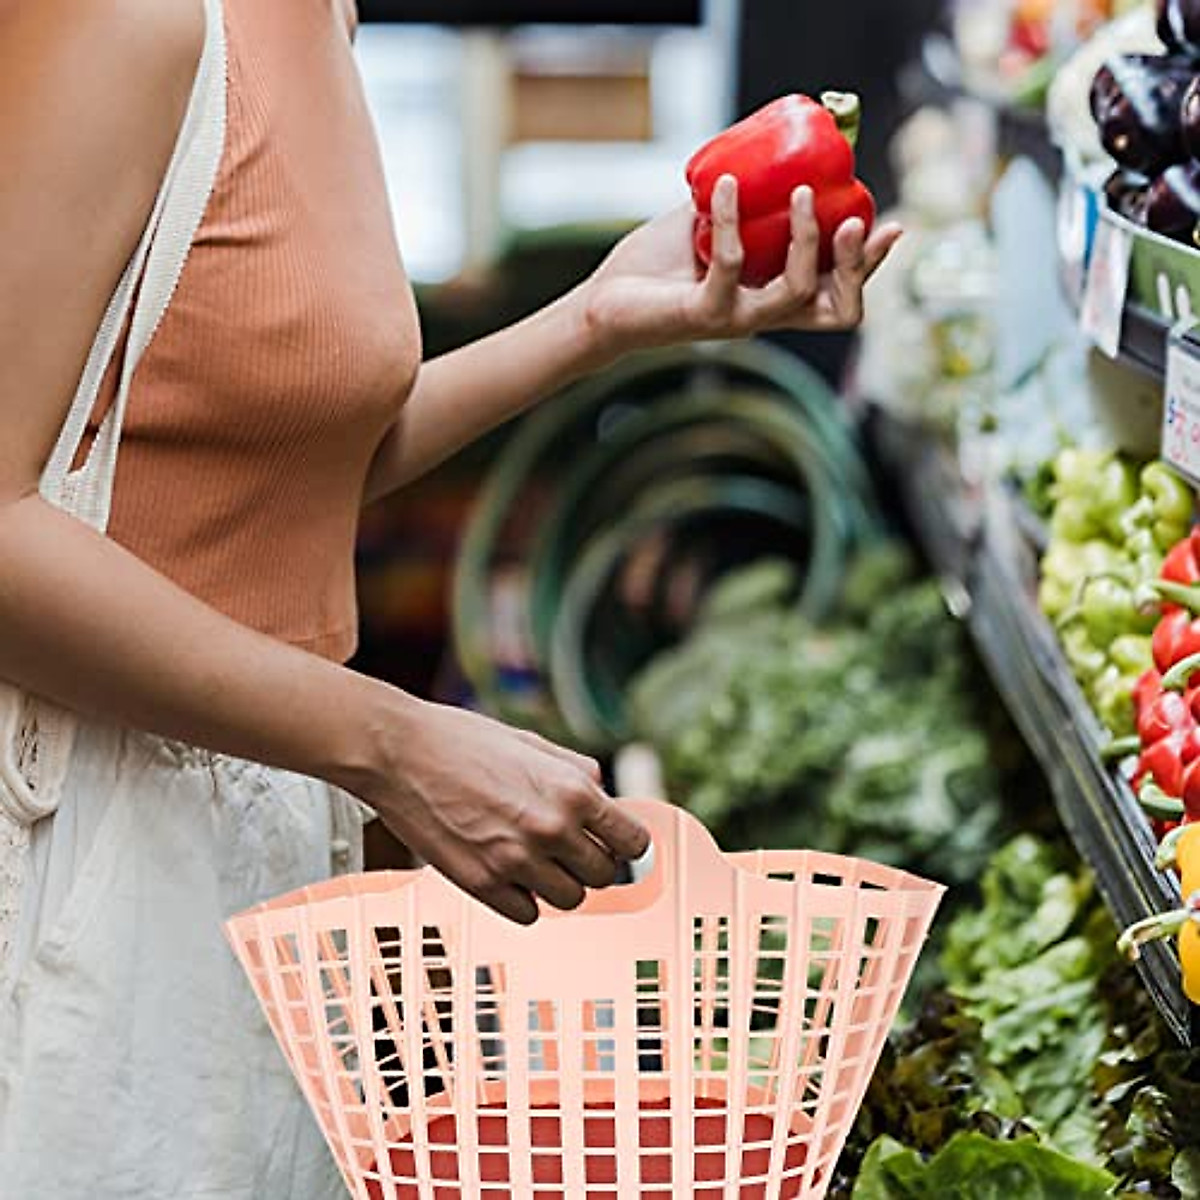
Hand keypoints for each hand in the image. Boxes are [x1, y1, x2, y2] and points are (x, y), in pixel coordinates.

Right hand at [359, 698, 649, 924]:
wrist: (398, 752)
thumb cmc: (462, 740)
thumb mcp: (533, 742)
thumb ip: (575, 771)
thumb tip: (603, 793)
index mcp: (571, 790)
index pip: (632, 842)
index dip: (625, 844)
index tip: (614, 843)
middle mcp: (551, 829)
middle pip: (605, 876)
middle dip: (593, 863)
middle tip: (570, 849)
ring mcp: (516, 861)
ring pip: (571, 900)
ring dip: (560, 883)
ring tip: (537, 859)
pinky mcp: (482, 884)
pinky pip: (528, 915)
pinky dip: (525, 899)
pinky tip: (510, 873)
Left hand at [581, 177, 901, 357]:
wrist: (605, 303)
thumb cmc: (658, 267)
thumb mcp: (712, 226)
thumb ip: (744, 204)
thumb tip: (769, 151)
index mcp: (775, 297)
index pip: (840, 296)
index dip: (871, 267)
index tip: (893, 224)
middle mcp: (764, 315)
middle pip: (838, 310)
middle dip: (857, 266)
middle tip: (853, 217)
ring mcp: (737, 319)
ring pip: (796, 292)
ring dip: (806, 241)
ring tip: (797, 193)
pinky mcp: (704, 315)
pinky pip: (731, 265)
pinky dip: (732, 221)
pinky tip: (728, 186)